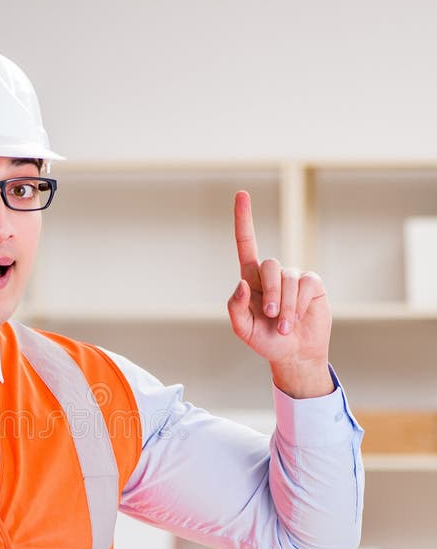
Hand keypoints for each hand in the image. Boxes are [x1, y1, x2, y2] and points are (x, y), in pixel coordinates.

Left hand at [228, 191, 333, 397]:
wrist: (292, 354)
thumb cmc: (264, 340)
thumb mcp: (242, 328)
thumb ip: (235, 306)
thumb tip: (242, 283)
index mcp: (251, 280)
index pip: (246, 244)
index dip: (243, 220)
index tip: (241, 194)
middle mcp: (273, 274)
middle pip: (270, 265)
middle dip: (271, 294)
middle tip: (270, 316)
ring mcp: (294, 278)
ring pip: (289, 279)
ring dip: (285, 306)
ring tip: (284, 325)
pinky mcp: (313, 284)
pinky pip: (306, 285)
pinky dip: (299, 305)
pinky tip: (297, 319)